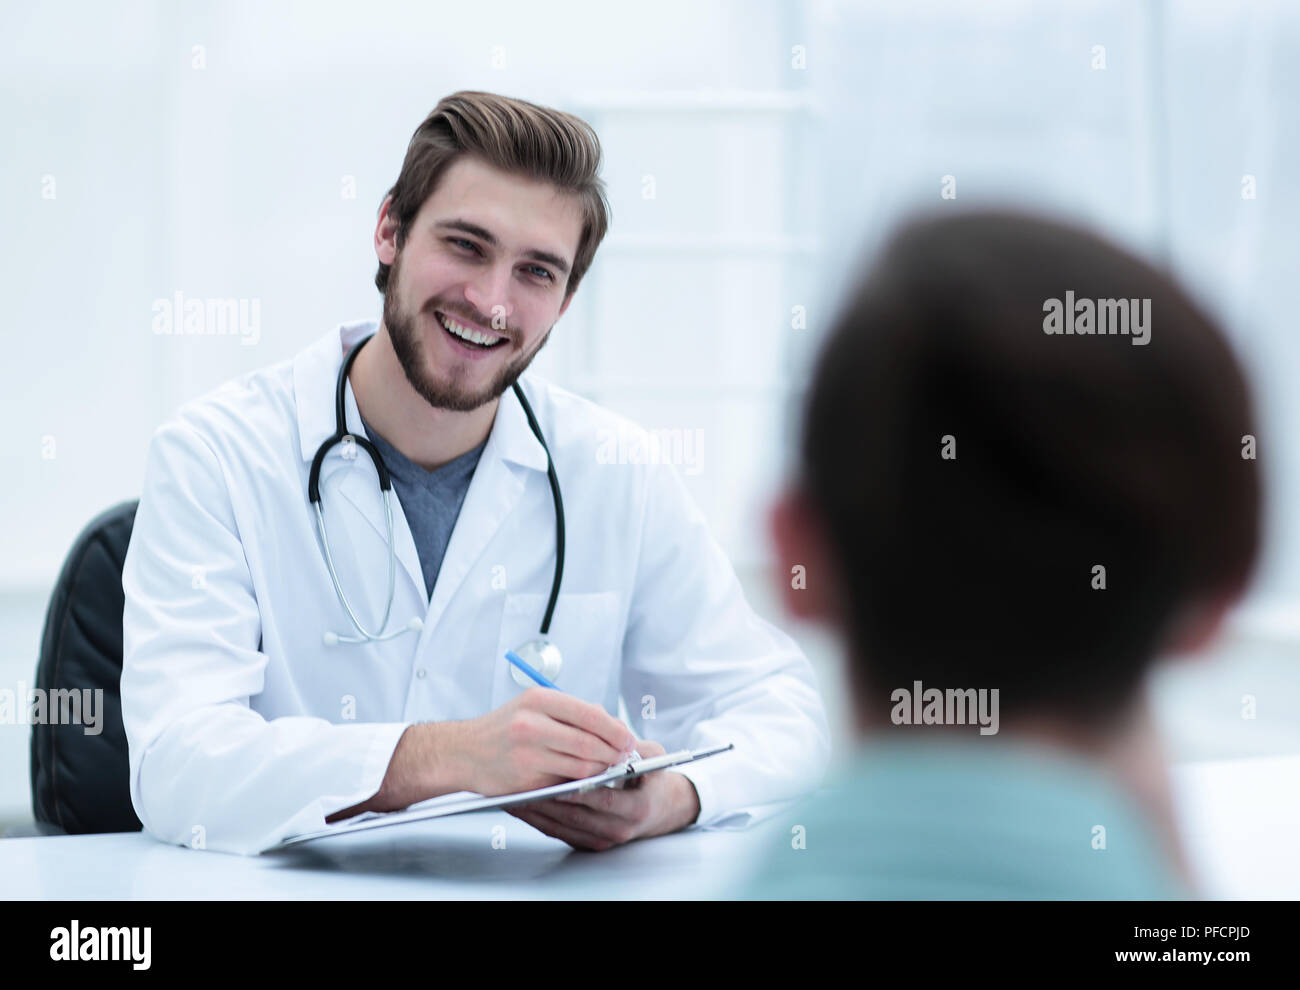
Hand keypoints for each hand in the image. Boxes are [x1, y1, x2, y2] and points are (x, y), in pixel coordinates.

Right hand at [458, 687, 637, 795]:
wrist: (464, 752)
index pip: (591, 714)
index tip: (628, 739)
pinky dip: (580, 783)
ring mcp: (528, 753)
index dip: (616, 730)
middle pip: (590, 743)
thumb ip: (573, 714)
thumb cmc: (505, 728)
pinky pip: (566, 783)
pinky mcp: (526, 778)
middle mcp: (532, 724)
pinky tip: (585, 780)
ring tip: (606, 769)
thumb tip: (613, 726)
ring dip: (600, 771)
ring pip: (582, 766)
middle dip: (614, 753)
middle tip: (624, 757)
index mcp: (540, 699)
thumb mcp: (535, 707)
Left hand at [505, 739, 701, 850]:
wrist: (661, 810)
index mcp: (638, 807)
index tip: (554, 775)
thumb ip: (636, 745)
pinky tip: (521, 804)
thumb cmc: (652, 779)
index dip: (577, 788)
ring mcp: (603, 840)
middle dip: (548, 799)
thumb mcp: (654, 758)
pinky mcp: (588, 843)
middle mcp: (620, 829)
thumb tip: (616, 733)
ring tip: (515, 791)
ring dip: (537, 810)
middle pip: (576, 815)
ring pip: (562, 826)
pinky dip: (538, 819)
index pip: (603, 799)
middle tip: (523, 781)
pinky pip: (558, 833)